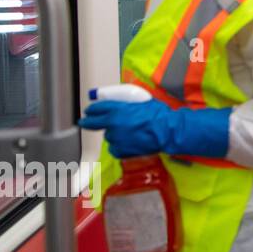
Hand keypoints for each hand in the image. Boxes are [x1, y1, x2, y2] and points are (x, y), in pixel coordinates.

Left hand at [81, 99, 230, 158]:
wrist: (168, 131)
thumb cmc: (159, 115)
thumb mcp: (143, 101)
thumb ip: (129, 104)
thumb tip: (124, 102)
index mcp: (118, 110)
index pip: (97, 108)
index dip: (91, 109)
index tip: (89, 111)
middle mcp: (113, 124)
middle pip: (93, 123)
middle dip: (87, 122)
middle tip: (84, 122)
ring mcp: (116, 138)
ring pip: (108, 136)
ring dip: (113, 134)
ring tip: (126, 133)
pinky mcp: (121, 150)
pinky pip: (114, 148)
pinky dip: (119, 145)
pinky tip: (128, 142)